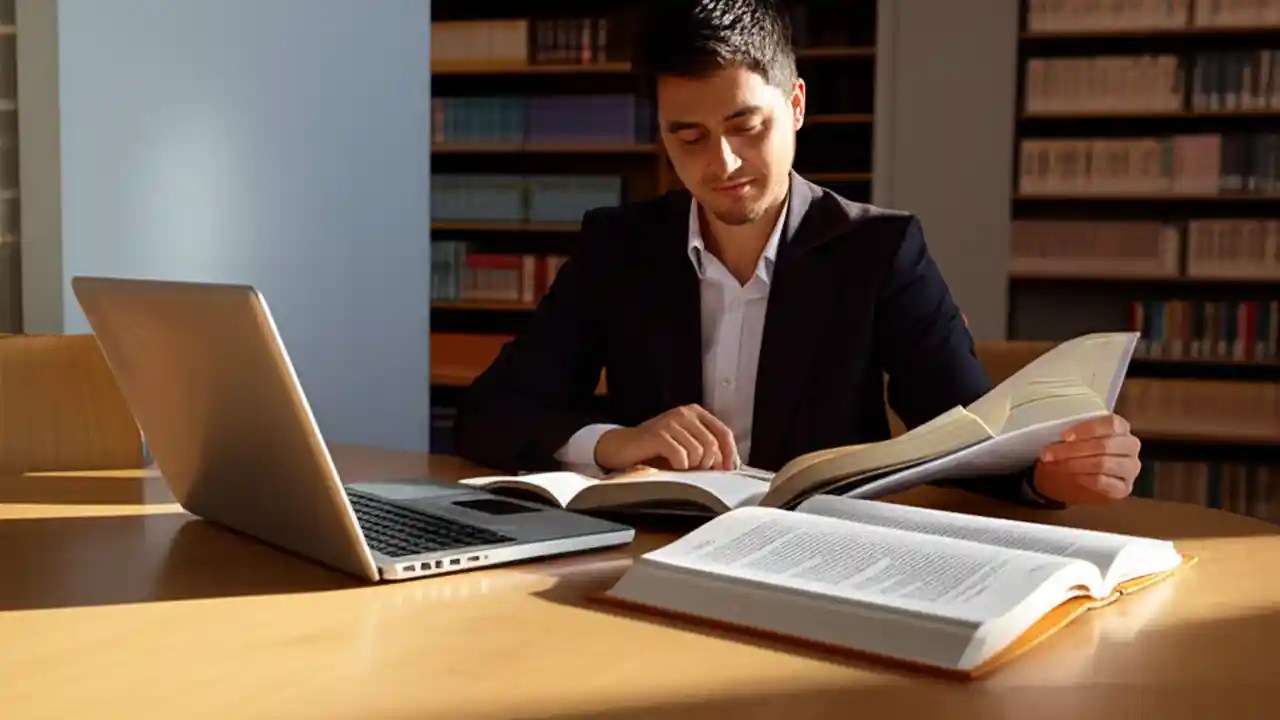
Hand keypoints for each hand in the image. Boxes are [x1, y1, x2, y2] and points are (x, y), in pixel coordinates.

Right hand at [594, 404, 737, 471]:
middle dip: (708, 464)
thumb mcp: (685, 443)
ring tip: (680, 467)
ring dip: (691, 466)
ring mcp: (670, 422)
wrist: (622, 447)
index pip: (723, 433)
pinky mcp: (658, 434)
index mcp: (695, 413)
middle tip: (697, 472)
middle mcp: (684, 413)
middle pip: (712, 444)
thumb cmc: (655, 449)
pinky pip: (680, 456)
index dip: (729, 454)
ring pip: (698, 451)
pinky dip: (678, 466)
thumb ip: (705, 448)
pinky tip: (671, 466)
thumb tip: (729, 465)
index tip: (729, 470)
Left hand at [1033, 414, 1140, 504]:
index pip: (1111, 424)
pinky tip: (1071, 476)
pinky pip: (1102, 482)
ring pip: (1103, 464)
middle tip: (1050, 453)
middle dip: (1074, 449)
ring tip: (1055, 465)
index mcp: (1121, 427)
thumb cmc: (1075, 451)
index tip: (1064, 436)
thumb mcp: (1073, 437)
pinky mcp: (1124, 488)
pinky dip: (1083, 478)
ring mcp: (1130, 468)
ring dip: (1074, 464)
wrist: (1072, 476)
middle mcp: (1131, 446)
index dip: (1087, 429)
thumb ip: (1073, 433)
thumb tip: (1060, 436)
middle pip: (1105, 445)